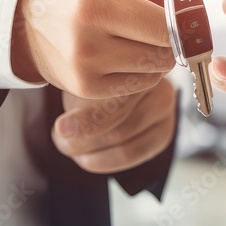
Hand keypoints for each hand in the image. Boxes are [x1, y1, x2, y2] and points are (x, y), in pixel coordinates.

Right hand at [11, 0, 225, 97]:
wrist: (26, 15)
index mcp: (95, 4)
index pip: (167, 25)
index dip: (182, 16)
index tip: (178, 5)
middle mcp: (86, 42)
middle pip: (165, 52)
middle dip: (173, 36)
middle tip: (163, 20)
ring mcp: (84, 71)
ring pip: (155, 72)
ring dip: (159, 53)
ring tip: (138, 33)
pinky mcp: (86, 90)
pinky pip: (139, 86)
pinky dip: (142, 69)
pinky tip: (125, 50)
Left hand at [52, 78, 175, 173]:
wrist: (114, 79)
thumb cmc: (92, 78)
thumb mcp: (80, 81)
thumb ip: (77, 101)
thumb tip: (65, 130)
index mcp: (135, 63)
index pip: (113, 102)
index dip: (86, 120)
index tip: (61, 129)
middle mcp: (157, 83)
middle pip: (118, 128)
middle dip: (83, 141)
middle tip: (60, 140)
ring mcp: (165, 107)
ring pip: (124, 145)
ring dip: (90, 154)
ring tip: (70, 147)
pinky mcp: (164, 131)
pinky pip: (133, 155)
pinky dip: (105, 161)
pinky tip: (88, 157)